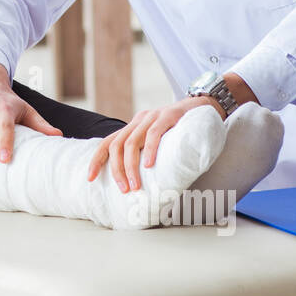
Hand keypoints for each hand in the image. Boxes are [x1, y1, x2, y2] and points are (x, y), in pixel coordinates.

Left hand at [87, 95, 223, 192]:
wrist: (204, 106)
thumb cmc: (181, 131)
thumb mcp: (159, 141)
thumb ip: (147, 153)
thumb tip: (138, 183)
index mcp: (133, 127)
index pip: (108, 142)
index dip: (96, 160)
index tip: (90, 178)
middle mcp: (139, 120)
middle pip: (117, 145)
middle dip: (116, 170)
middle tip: (124, 190)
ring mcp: (153, 116)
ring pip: (132, 141)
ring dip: (131, 166)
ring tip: (136, 186)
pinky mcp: (169, 115)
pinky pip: (154, 133)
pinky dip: (150, 150)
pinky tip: (149, 165)